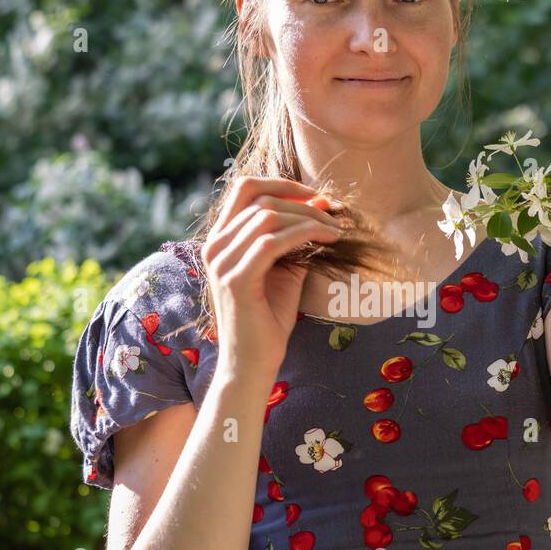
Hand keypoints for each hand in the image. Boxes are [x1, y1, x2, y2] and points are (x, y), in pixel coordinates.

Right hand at [202, 176, 342, 380]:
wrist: (251, 364)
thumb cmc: (268, 321)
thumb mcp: (284, 272)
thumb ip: (294, 239)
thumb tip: (320, 206)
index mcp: (220, 240)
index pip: (246, 189)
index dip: (284, 185)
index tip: (317, 197)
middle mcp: (214, 246)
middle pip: (258, 196)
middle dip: (302, 200)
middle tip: (333, 213)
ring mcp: (221, 262)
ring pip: (267, 216)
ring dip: (308, 217)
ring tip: (336, 230)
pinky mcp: (235, 280)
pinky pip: (272, 242)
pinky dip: (304, 234)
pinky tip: (328, 239)